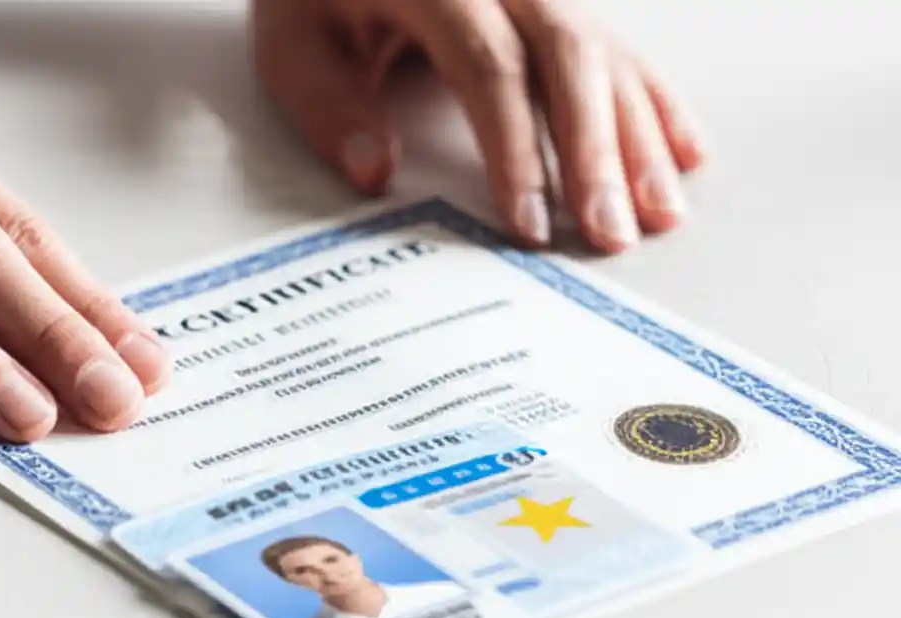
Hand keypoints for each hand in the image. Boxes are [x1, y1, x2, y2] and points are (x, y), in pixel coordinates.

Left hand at [250, 0, 705, 251]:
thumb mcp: (292, 45)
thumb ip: (327, 106)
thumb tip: (374, 171)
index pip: (488, 65)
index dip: (514, 147)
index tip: (529, 222)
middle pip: (566, 57)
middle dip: (595, 152)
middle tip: (610, 233)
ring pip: (604, 53)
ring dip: (638, 136)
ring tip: (658, 213)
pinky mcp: (560, 2)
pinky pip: (621, 47)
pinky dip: (654, 101)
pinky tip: (684, 152)